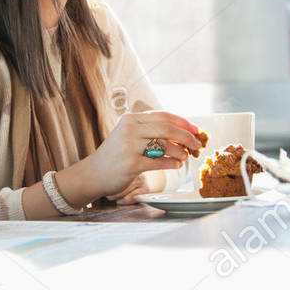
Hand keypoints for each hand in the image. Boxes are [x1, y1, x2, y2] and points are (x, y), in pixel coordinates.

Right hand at [73, 111, 201, 199]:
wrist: (93, 174)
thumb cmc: (116, 155)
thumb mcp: (129, 136)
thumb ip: (151, 131)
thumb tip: (183, 134)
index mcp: (131, 119)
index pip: (164, 116)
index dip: (183, 122)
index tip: (196, 129)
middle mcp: (129, 129)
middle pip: (167, 128)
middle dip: (187, 136)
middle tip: (197, 144)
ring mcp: (129, 146)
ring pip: (165, 145)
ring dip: (180, 151)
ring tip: (186, 156)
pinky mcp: (131, 164)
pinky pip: (159, 162)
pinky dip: (171, 163)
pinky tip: (176, 165)